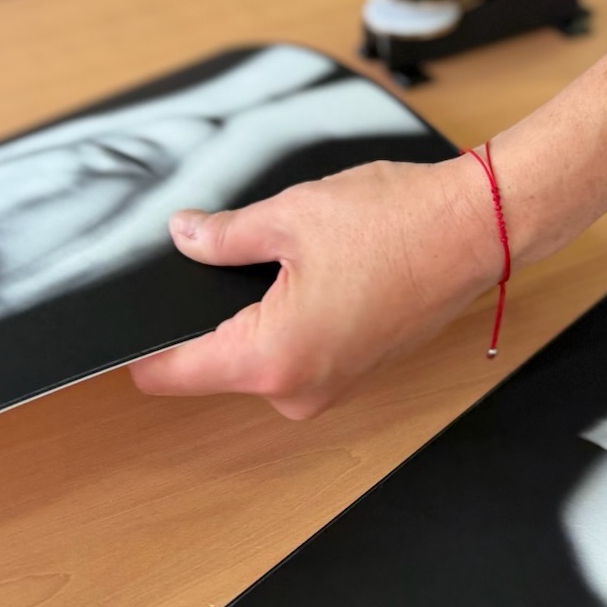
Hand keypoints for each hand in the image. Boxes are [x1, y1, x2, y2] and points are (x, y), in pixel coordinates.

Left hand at [127, 156, 499, 417]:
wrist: (476, 228)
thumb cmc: (396, 223)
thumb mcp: (290, 215)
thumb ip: (223, 236)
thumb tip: (183, 237)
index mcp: (273, 360)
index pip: (171, 374)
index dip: (143, 345)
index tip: (129, 318)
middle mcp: (299, 391)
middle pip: (214, 365)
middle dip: (210, 315)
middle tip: (225, 255)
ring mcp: (331, 387)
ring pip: (259, 359)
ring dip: (256, 316)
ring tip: (288, 258)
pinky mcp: (354, 372)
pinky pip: (298, 355)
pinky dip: (292, 320)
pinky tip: (318, 272)